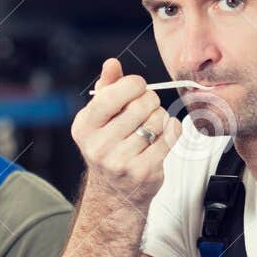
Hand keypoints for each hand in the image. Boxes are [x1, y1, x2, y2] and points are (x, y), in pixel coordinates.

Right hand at [72, 58, 182, 209]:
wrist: (114, 193)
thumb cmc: (109, 148)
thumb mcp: (100, 118)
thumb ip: (107, 88)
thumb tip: (112, 63)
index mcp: (84, 127)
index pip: (113, 94)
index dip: (133, 85)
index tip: (137, 88)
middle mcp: (99, 146)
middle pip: (140, 105)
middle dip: (150, 101)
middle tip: (147, 108)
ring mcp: (121, 161)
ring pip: (157, 120)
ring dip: (160, 118)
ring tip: (151, 126)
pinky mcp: (143, 171)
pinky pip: (170, 137)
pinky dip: (172, 131)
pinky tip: (163, 134)